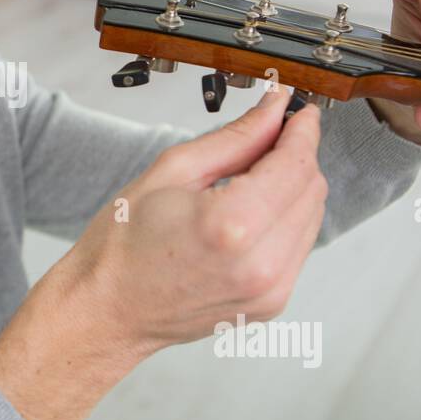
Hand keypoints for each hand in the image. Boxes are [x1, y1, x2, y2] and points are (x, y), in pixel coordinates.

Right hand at [58, 86, 326, 357]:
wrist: (108, 309)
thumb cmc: (123, 245)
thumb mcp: (172, 171)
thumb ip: (235, 138)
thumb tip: (274, 109)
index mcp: (232, 225)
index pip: (296, 164)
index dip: (302, 130)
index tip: (299, 111)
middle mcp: (261, 264)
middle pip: (312, 190)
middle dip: (297, 157)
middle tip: (268, 138)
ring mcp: (270, 290)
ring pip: (312, 218)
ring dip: (292, 190)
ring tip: (249, 181)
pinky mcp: (271, 304)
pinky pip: (298, 247)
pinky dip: (284, 222)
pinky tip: (249, 214)